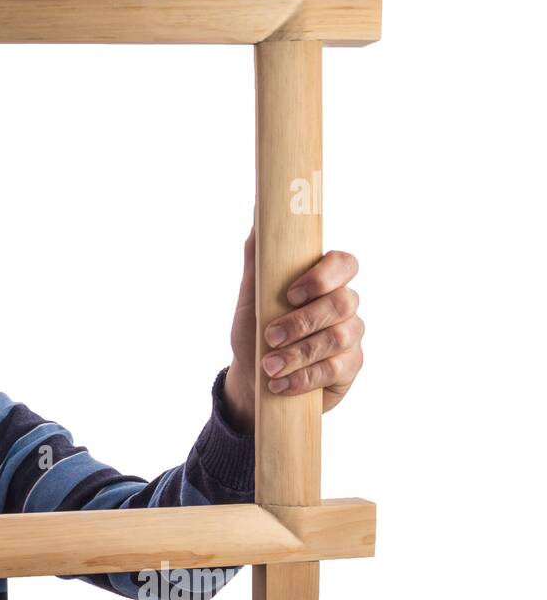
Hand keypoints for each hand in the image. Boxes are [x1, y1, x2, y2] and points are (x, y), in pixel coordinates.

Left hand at [223, 223, 364, 431]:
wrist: (253, 380)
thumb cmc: (254, 331)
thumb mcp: (250, 296)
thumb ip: (257, 257)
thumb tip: (259, 215)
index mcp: (322, 281)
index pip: (344, 264)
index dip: (324, 276)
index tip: (291, 293)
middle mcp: (343, 305)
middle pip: (343, 303)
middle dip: (303, 321)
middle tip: (270, 336)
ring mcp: (350, 337)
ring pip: (339, 338)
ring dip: (298, 353)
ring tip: (269, 366)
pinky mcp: (349, 368)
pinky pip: (336, 369)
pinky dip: (303, 377)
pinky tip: (280, 384)